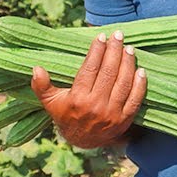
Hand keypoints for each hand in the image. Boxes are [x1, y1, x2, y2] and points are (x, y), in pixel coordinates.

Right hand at [30, 30, 146, 148]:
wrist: (83, 141)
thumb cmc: (66, 116)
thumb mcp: (50, 102)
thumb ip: (42, 86)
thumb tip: (36, 68)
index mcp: (77, 99)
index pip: (90, 69)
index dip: (97, 51)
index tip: (101, 37)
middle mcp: (95, 105)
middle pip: (108, 72)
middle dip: (114, 51)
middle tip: (118, 35)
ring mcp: (112, 113)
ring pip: (123, 83)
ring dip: (128, 63)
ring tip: (129, 49)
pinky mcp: (125, 119)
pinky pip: (135, 99)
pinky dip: (140, 84)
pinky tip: (141, 70)